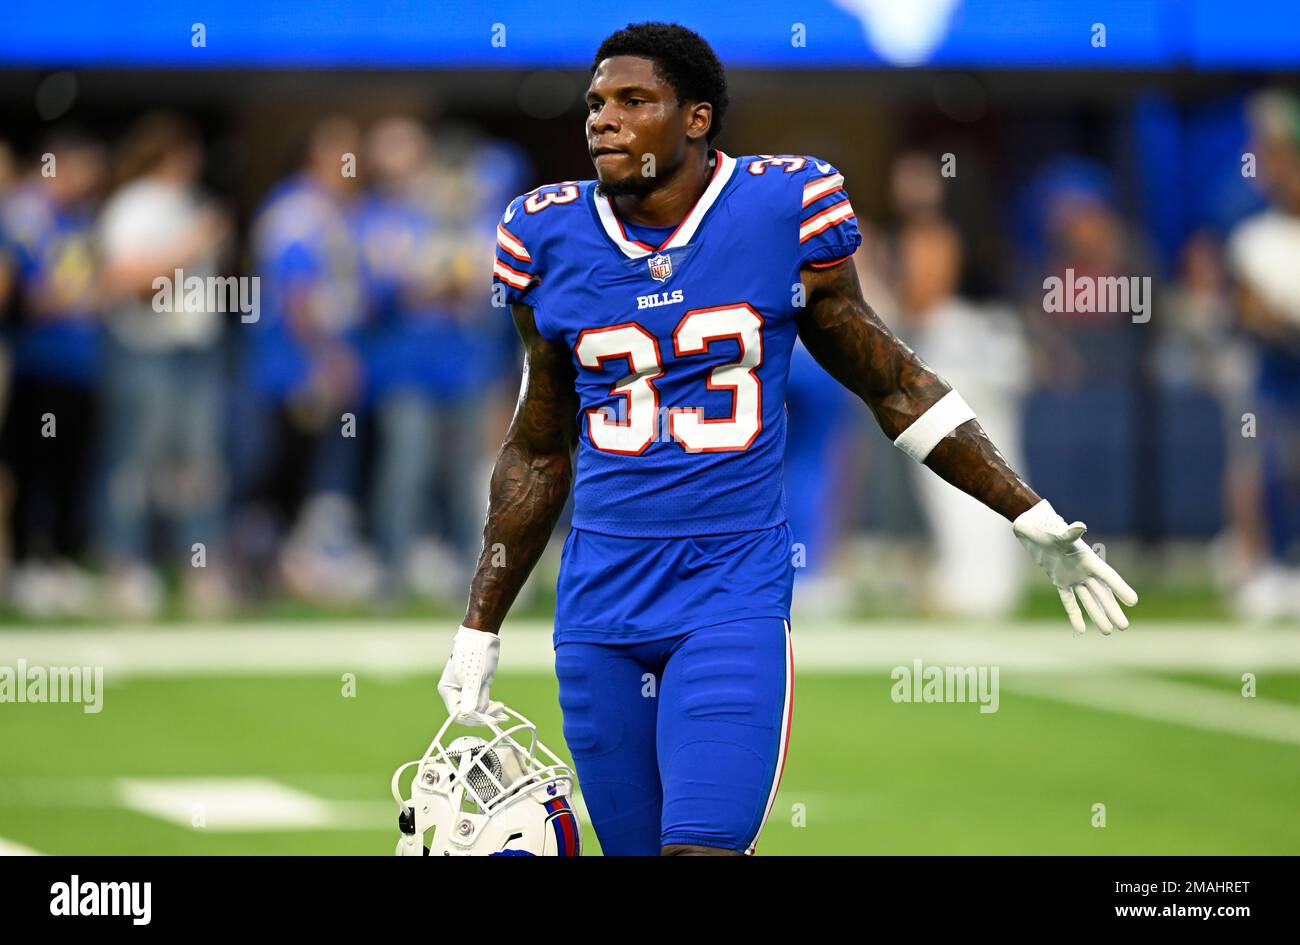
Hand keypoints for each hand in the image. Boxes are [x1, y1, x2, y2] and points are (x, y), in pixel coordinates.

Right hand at [437, 625, 506, 724]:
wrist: (482, 637)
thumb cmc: (474, 654)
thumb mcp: (473, 677)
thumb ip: (470, 696)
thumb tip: (467, 713)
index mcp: (448, 690)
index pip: (458, 714)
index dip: (472, 719)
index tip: (487, 718)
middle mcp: (456, 692)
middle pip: (468, 713)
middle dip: (483, 715)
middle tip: (499, 715)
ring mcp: (467, 690)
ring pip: (477, 708)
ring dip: (489, 711)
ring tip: (502, 709)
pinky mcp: (477, 687)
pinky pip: (483, 702)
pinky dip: (491, 706)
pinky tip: (500, 707)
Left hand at [1012, 499, 1137, 634]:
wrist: (1032, 528)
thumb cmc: (1046, 527)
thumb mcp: (1057, 533)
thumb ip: (1069, 533)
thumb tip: (1080, 527)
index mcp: (1088, 558)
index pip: (1108, 576)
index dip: (1120, 588)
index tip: (1133, 602)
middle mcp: (1084, 570)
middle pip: (1102, 593)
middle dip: (1112, 610)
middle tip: (1124, 627)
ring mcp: (1072, 576)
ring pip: (1089, 600)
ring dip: (1098, 615)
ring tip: (1108, 632)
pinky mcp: (1059, 581)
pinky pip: (1069, 601)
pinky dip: (1074, 614)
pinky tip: (1081, 629)